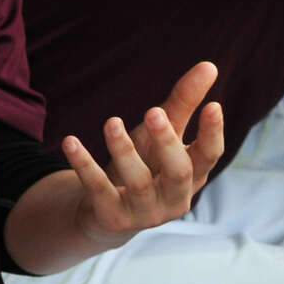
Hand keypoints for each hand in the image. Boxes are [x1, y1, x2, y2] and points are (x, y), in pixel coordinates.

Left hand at [63, 61, 223, 242]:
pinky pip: (98, 188)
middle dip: (167, 143)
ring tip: (111, 122)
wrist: (109, 213)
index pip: (209, 156)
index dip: (212, 134)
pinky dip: (84, 164)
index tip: (212, 106)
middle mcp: (174, 199)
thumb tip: (209, 66)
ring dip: (123, 150)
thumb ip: (184, 103)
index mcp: (193, 176)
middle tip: (154, 112)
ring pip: (137, 181)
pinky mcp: (113, 217)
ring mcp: (144, 212)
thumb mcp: (163, 135)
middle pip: (178, 173)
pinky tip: (70, 141)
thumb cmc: (146, 165)